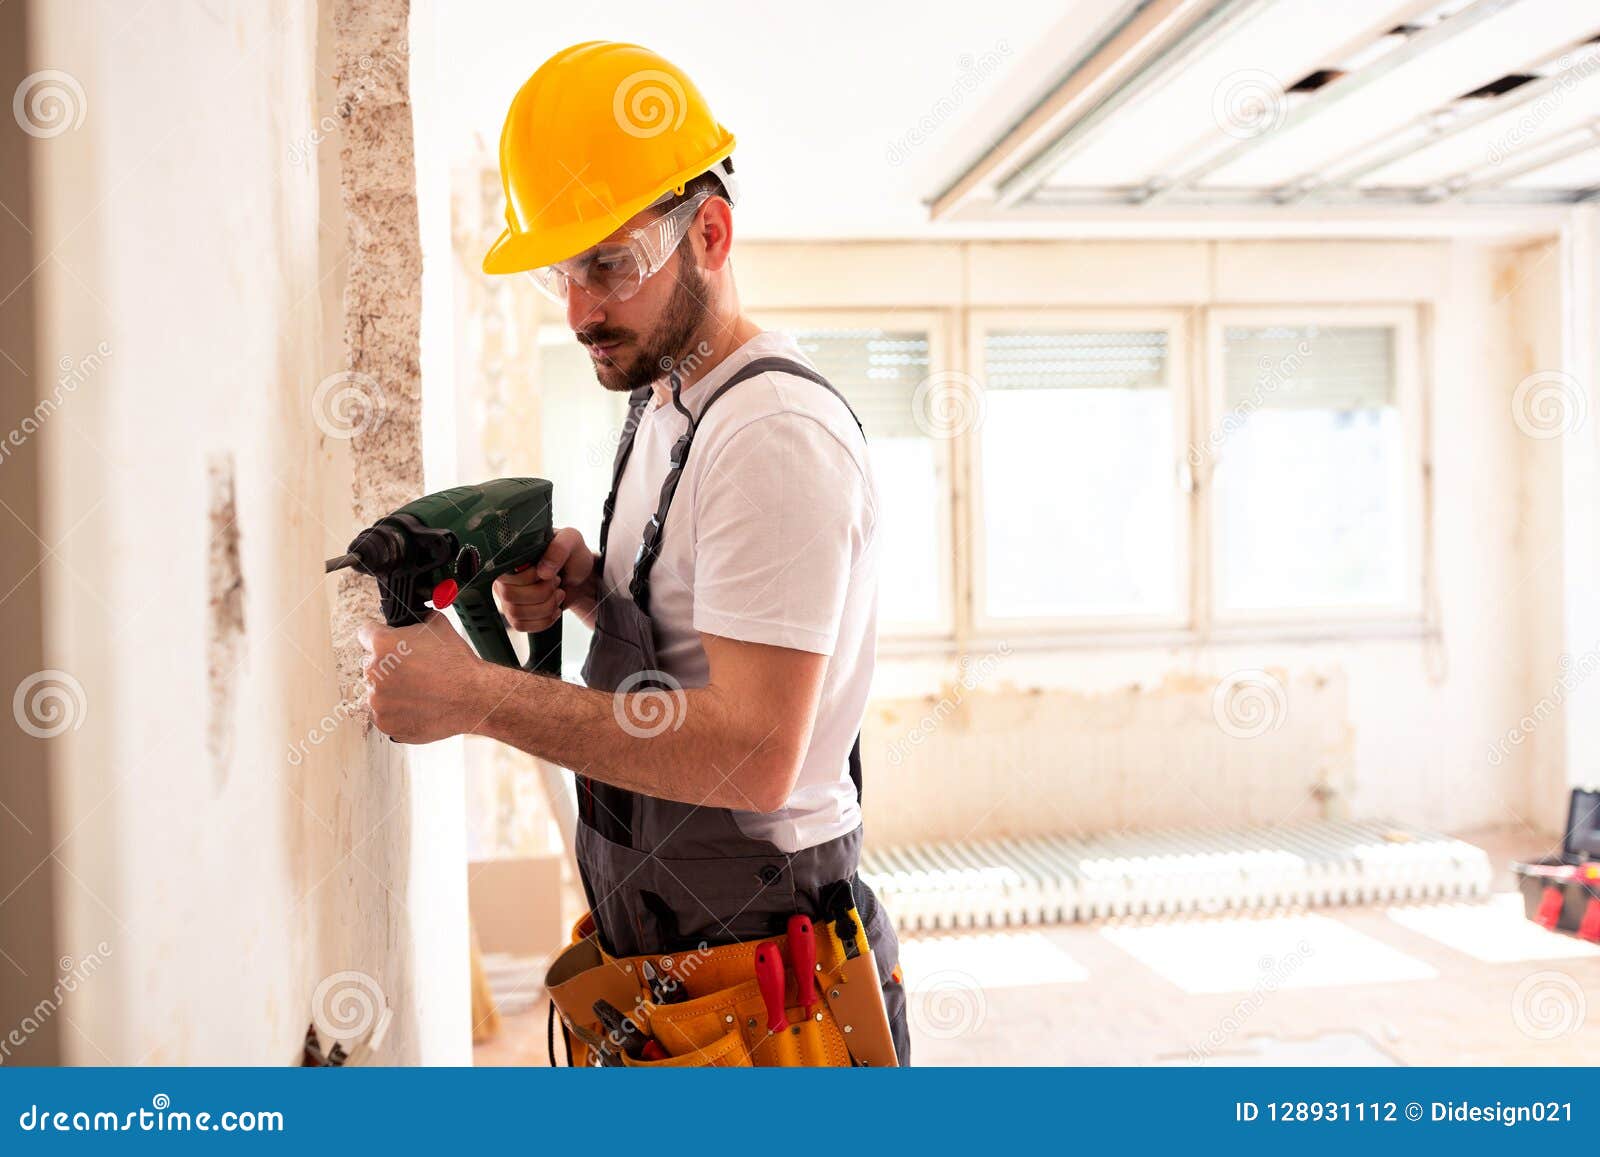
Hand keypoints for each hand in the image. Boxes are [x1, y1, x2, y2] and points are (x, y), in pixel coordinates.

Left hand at [357, 613, 485, 743]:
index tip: (387, 643)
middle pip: (370, 664)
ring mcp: (377, 700)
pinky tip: (416, 705)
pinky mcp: (384, 722)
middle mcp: (374, 672)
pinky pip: (383, 714)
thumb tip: (416, 617)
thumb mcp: (439, 626)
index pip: (365, 633)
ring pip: (376, 691)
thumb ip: (418, 619)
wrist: (472, 698)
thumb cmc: (457, 665)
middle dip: (387, 666)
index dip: (380, 635)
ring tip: (417, 691)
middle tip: (412, 671)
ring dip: (391, 690)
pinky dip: (396, 711)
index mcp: (382, 644)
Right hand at [493, 527, 596, 629]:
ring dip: (544, 607)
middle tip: (556, 582)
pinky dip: (543, 621)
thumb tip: (542, 571)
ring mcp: (508, 597)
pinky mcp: (518, 614)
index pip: (505, 575)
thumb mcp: (571, 541)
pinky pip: (521, 626)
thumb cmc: (572, 555)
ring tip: (557, 594)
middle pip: (509, 596)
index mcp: (511, 557)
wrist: (581, 576)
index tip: (549, 572)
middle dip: (541, 593)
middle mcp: (505, 577)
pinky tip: (554, 609)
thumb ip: (558, 549)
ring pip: (516, 614)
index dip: (530, 578)